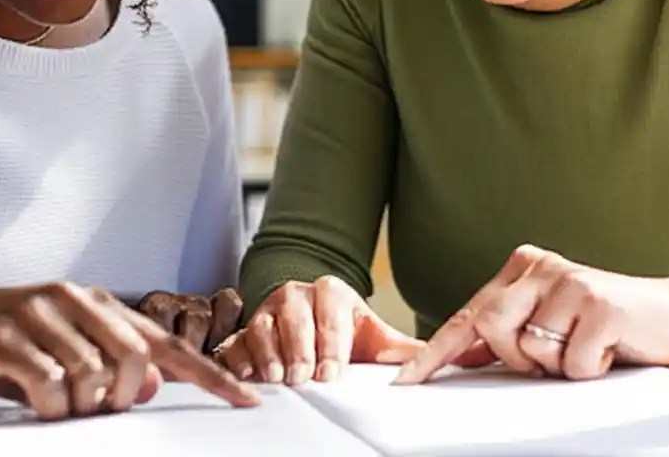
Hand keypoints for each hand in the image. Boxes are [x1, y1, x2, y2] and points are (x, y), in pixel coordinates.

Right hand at [0, 282, 258, 419]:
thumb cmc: (0, 343)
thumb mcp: (61, 352)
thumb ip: (108, 366)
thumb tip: (154, 386)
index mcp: (97, 303)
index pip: (167, 341)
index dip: (211, 374)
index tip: (249, 400)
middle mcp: (75, 299)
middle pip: (136, 360)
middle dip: (122, 397)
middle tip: (90, 408)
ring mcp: (40, 313)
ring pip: (93, 377)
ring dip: (77, 407)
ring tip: (52, 404)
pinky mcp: (6, 334)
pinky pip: (49, 384)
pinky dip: (48, 407)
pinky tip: (32, 403)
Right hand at [213, 275, 436, 385]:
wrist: (307, 318)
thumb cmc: (341, 331)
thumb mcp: (370, 334)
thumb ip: (397, 347)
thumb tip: (432, 356)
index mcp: (330, 292)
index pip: (331, 317)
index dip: (331, 346)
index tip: (332, 373)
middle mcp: (295, 295)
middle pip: (295, 320)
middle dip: (299, 351)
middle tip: (302, 377)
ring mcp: (266, 309)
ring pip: (263, 326)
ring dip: (268, 352)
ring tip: (277, 377)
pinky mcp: (243, 328)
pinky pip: (236, 340)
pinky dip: (240, 356)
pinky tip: (247, 373)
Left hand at [394, 245, 668, 384]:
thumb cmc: (605, 325)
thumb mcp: (548, 322)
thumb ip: (508, 331)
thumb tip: (460, 355)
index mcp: (522, 266)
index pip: (468, 314)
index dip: (435, 352)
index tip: (405, 381)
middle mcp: (541, 266)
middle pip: (490, 326)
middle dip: (515, 356)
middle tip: (551, 357)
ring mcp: (571, 282)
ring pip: (530, 348)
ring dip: (557, 365)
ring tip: (585, 347)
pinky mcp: (600, 304)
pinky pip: (571, 362)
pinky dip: (588, 369)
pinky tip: (607, 350)